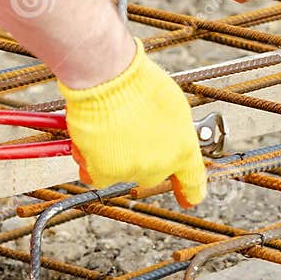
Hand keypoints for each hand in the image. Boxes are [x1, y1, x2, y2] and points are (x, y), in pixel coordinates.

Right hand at [58, 38, 205, 206]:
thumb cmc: (140, 84)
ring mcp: (134, 171)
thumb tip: (163, 134)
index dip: (190, 191)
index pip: (192, 179)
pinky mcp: (106, 173)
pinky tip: (89, 140)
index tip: (189, 199)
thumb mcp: (172, 105)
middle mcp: (162, 165)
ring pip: (120, 170)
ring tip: (106, 127)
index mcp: (184, 148)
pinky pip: (94, 174)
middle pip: (151, 173)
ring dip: (111, 155)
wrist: (111, 80)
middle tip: (128, 133)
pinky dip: (88, 159)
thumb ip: (172, 129)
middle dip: (139, 156)